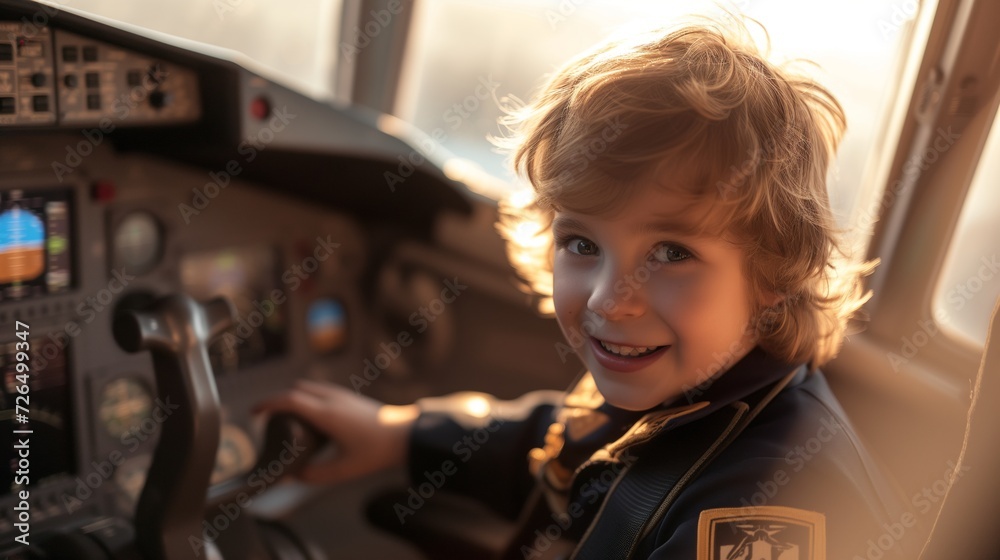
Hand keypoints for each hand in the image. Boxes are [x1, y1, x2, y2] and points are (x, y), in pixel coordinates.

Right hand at [254, 379, 418, 484]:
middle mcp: (332, 398)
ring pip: (310, 387)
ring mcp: (342, 395)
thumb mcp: (344, 469)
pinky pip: (322, 390)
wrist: (405, 435)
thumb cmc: (376, 452)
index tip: (254, 413)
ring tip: (287, 418)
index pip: (290, 399)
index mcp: (326, 413)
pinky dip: (309, 397)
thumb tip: (293, 476)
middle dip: (279, 401)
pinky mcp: (350, 396)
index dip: (268, 404)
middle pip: (296, 389)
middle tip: (269, 419)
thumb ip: (315, 474)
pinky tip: (311, 416)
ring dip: (295, 397)